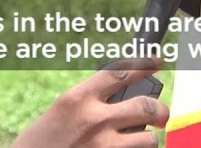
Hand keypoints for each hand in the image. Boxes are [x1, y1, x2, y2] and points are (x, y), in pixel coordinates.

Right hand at [12, 58, 169, 147]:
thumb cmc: (39, 143)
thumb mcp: (60, 112)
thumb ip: (89, 102)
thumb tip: (121, 96)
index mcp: (77, 99)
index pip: (120, 72)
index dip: (144, 64)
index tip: (157, 61)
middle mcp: (94, 120)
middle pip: (146, 106)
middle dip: (160, 111)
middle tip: (160, 114)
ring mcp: (103, 146)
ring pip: (148, 139)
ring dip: (147, 139)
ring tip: (140, 140)